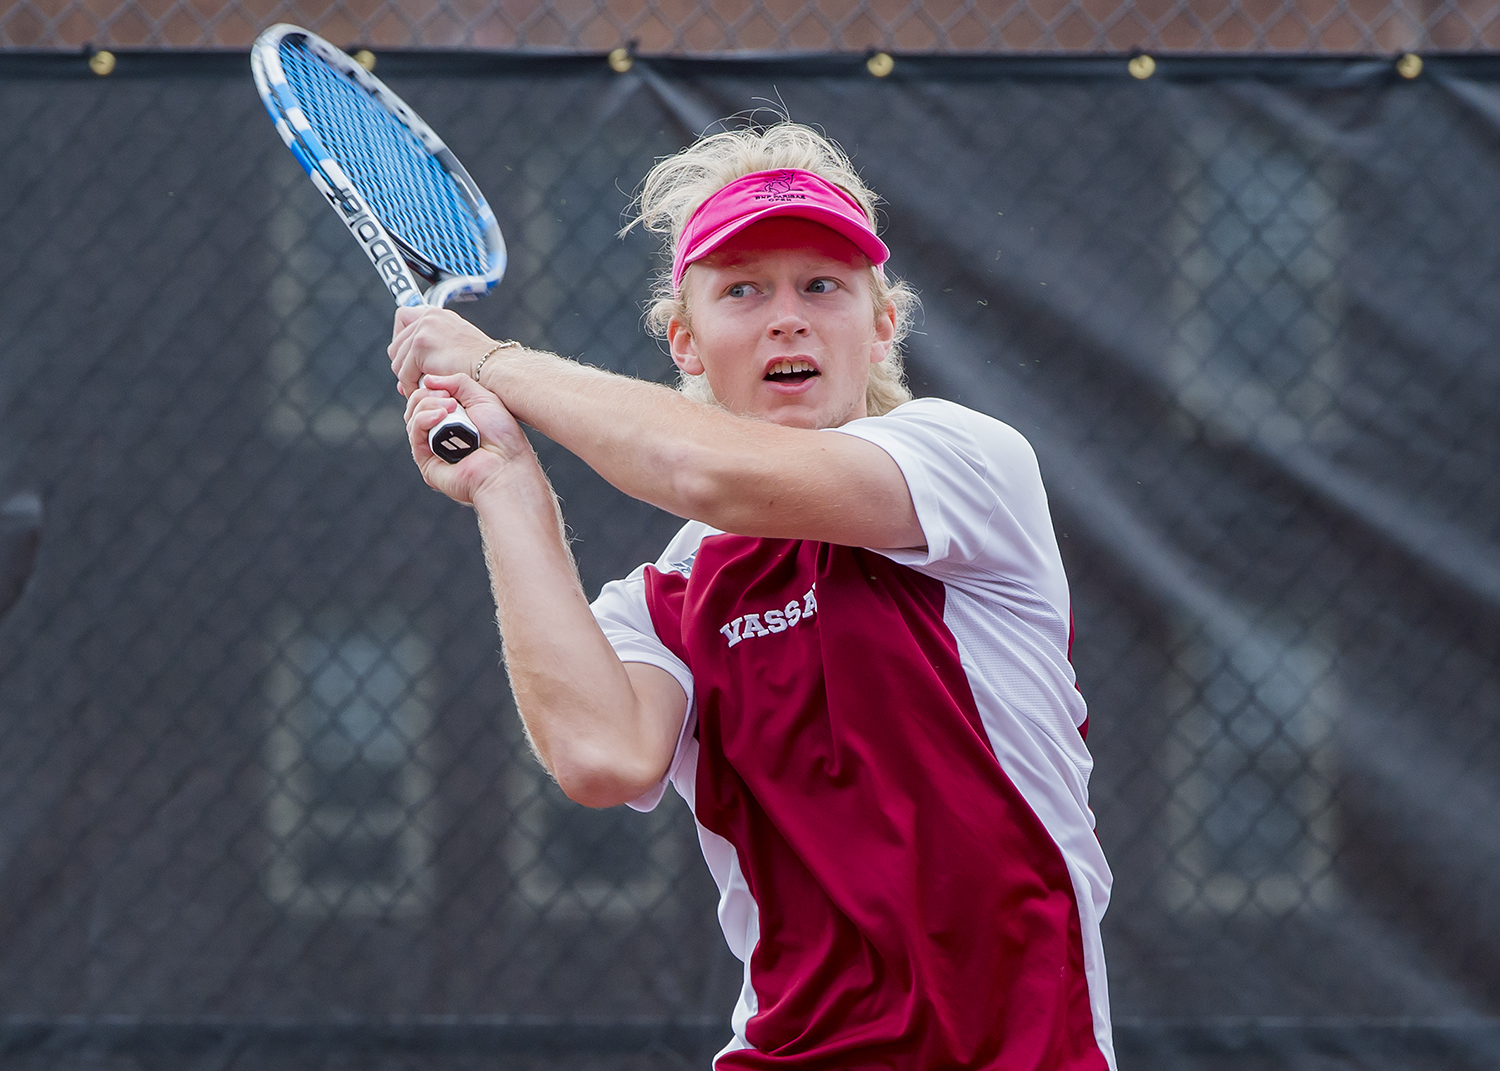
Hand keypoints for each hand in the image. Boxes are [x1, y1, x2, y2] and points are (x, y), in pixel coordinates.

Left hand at [389, 306, 494, 398]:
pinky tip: (424, 392)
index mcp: (437, 315)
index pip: (403, 319)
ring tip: (421, 388)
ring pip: (397, 360)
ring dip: (407, 377)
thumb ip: (431, 354)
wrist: (493, 368)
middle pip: (396, 343)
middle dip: (402, 364)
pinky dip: (411, 386)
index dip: (401, 340)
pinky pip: (404, 373)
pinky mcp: (420, 346)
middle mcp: (429, 317)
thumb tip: (404, 375)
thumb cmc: (482, 365)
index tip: (407, 356)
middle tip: (414, 379)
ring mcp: (423, 329)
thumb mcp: (455, 349)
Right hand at [405, 372, 535, 504]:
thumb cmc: (503, 436)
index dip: (430, 388)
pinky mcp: (426, 461)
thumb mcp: (483, 398)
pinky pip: (414, 433)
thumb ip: (458, 383)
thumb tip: (428, 379)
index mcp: (454, 419)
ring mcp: (432, 447)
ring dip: (428, 404)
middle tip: (450, 399)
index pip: (429, 397)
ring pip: (413, 417)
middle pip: (416, 405)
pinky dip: (423, 419)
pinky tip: (441, 416)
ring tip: (452, 407)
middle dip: (429, 395)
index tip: (445, 387)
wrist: (507, 465)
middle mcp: (441, 433)